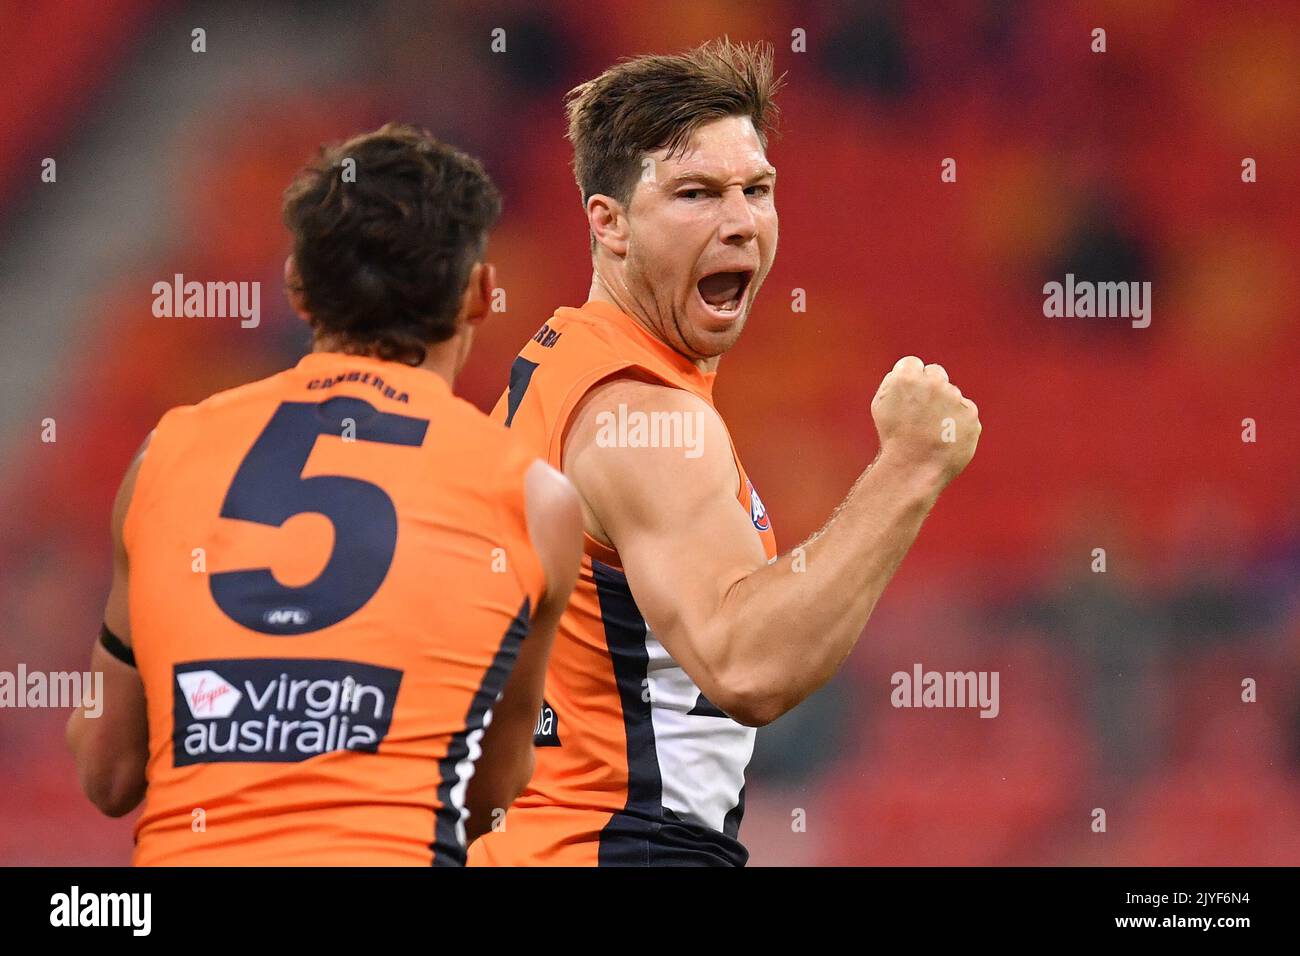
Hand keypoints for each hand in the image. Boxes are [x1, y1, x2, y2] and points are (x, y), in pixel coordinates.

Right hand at [871, 355, 980, 487]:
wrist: (913, 469)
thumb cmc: (893, 439)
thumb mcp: (881, 406)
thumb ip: (896, 382)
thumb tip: (913, 372)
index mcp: (907, 377)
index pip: (912, 364)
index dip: (908, 381)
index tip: (907, 398)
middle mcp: (933, 382)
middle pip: (935, 373)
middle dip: (930, 387)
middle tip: (921, 413)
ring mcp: (954, 398)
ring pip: (952, 394)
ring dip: (944, 406)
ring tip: (931, 431)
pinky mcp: (971, 414)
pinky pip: (965, 412)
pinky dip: (958, 423)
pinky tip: (945, 437)